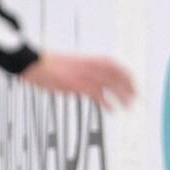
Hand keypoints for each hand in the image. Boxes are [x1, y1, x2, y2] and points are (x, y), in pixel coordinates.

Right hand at [20, 52, 135, 111]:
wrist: (34, 64)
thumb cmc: (49, 65)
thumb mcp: (71, 65)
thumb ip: (83, 71)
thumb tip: (92, 81)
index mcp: (88, 60)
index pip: (113, 64)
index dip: (125, 73)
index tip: (132, 82)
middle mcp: (88, 67)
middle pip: (115, 75)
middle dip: (128, 85)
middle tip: (135, 96)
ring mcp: (83, 76)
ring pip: (109, 85)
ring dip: (121, 95)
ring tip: (127, 105)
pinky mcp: (76, 85)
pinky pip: (96, 94)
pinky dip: (106, 102)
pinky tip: (111, 109)